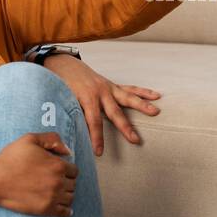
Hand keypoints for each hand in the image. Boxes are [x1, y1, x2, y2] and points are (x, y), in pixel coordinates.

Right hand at [0, 132, 77, 216]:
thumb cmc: (10, 159)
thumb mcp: (29, 139)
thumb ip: (52, 139)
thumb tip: (68, 151)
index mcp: (57, 165)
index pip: (74, 170)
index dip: (66, 170)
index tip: (58, 172)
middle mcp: (58, 182)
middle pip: (73, 184)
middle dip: (66, 182)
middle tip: (55, 182)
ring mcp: (53, 197)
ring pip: (70, 198)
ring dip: (66, 195)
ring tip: (57, 194)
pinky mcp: (46, 210)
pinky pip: (65, 212)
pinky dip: (66, 210)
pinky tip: (62, 207)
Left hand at [43, 54, 160, 155]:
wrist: (63, 64)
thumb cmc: (60, 84)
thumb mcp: (62, 100)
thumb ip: (70, 114)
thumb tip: (72, 133)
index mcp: (86, 97)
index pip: (93, 122)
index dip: (96, 138)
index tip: (99, 152)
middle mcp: (100, 92)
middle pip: (115, 112)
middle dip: (125, 128)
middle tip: (135, 140)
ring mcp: (108, 87)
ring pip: (128, 97)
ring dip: (142, 105)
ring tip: (156, 112)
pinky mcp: (112, 85)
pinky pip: (129, 89)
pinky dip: (143, 92)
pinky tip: (156, 96)